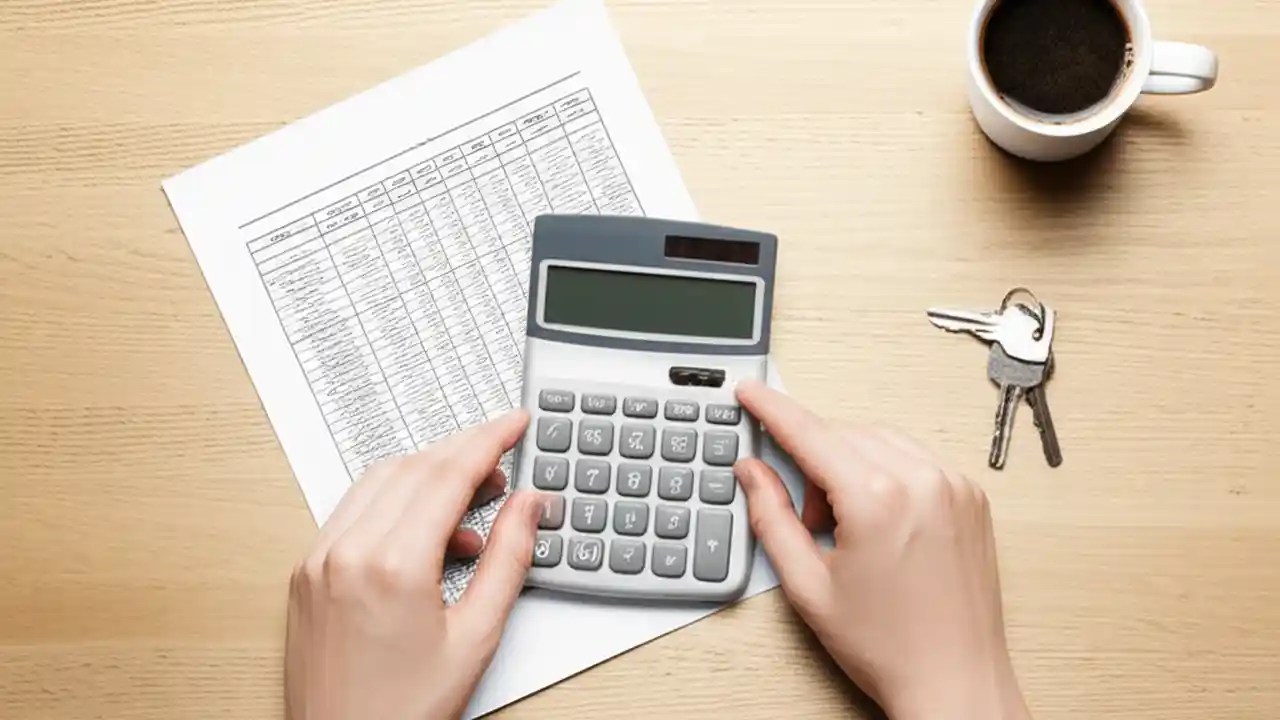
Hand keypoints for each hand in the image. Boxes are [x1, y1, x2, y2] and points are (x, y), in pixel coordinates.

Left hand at [286, 411, 543, 719]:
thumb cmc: (402, 712)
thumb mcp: (477, 636)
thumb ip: (508, 559)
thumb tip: (527, 507)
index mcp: (392, 566)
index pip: (448, 474)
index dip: (488, 440)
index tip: (513, 424)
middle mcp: (346, 553)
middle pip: (413, 468)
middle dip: (462, 454)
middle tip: (503, 463)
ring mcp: (318, 561)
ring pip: (378, 481)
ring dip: (427, 476)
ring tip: (472, 506)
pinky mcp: (305, 573)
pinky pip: (353, 511)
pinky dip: (394, 503)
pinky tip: (429, 533)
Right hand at [734, 381, 1030, 719]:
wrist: (955, 681)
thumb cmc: (888, 645)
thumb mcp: (808, 586)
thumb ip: (772, 518)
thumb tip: (752, 472)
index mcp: (877, 498)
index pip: (810, 432)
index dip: (773, 409)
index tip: (751, 391)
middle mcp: (922, 480)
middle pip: (844, 435)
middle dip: (814, 463)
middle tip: (808, 519)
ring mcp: (954, 485)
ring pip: (880, 442)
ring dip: (850, 467)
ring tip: (846, 528)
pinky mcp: (972, 497)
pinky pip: (915, 460)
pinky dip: (886, 475)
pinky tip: (880, 523)